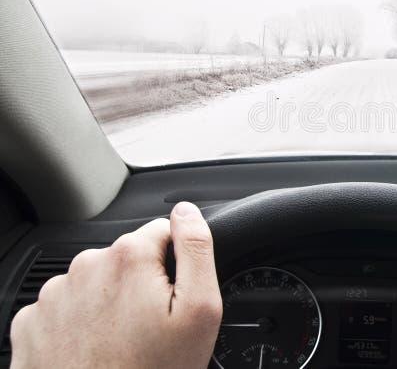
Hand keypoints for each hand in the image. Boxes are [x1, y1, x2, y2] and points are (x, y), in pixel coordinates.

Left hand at [10, 202, 222, 368]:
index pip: (163, 232)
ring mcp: (53, 296)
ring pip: (95, 282)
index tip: (174, 299)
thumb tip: (187, 212)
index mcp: (128, 257)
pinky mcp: (32, 323)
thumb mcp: (199, 311)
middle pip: (127, 258)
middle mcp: (85, 267)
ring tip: (122, 341)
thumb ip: (197, 249)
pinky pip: (65, 309)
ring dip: (110, 302)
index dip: (176, 265)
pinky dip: (80, 323)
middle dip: (142, 283)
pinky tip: (95, 349)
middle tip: (152, 327)